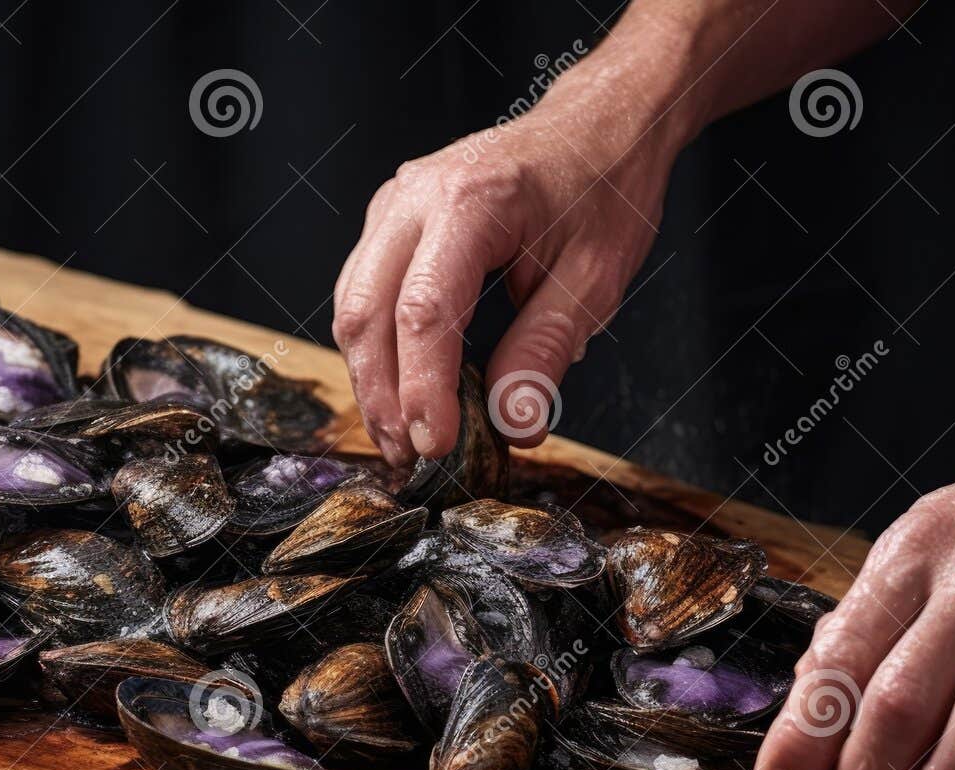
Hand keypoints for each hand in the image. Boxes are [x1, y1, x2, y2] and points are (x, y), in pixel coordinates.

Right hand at [332, 52, 687, 466]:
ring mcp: (393, 206)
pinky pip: (362, 293)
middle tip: (412, 458)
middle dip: (383, 397)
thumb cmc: (602, 190)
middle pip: (366, 312)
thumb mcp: (594, 280)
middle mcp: (415, 197)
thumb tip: (513, 426)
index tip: (438, 446)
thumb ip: (544, 353)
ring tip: (404, 439)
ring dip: (371, 380)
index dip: (423, 389)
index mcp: (470, 201)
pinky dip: (375, 350)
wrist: (596, 126)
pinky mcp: (390, 224)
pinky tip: (400, 392)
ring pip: (353, 306)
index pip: (423, 312)